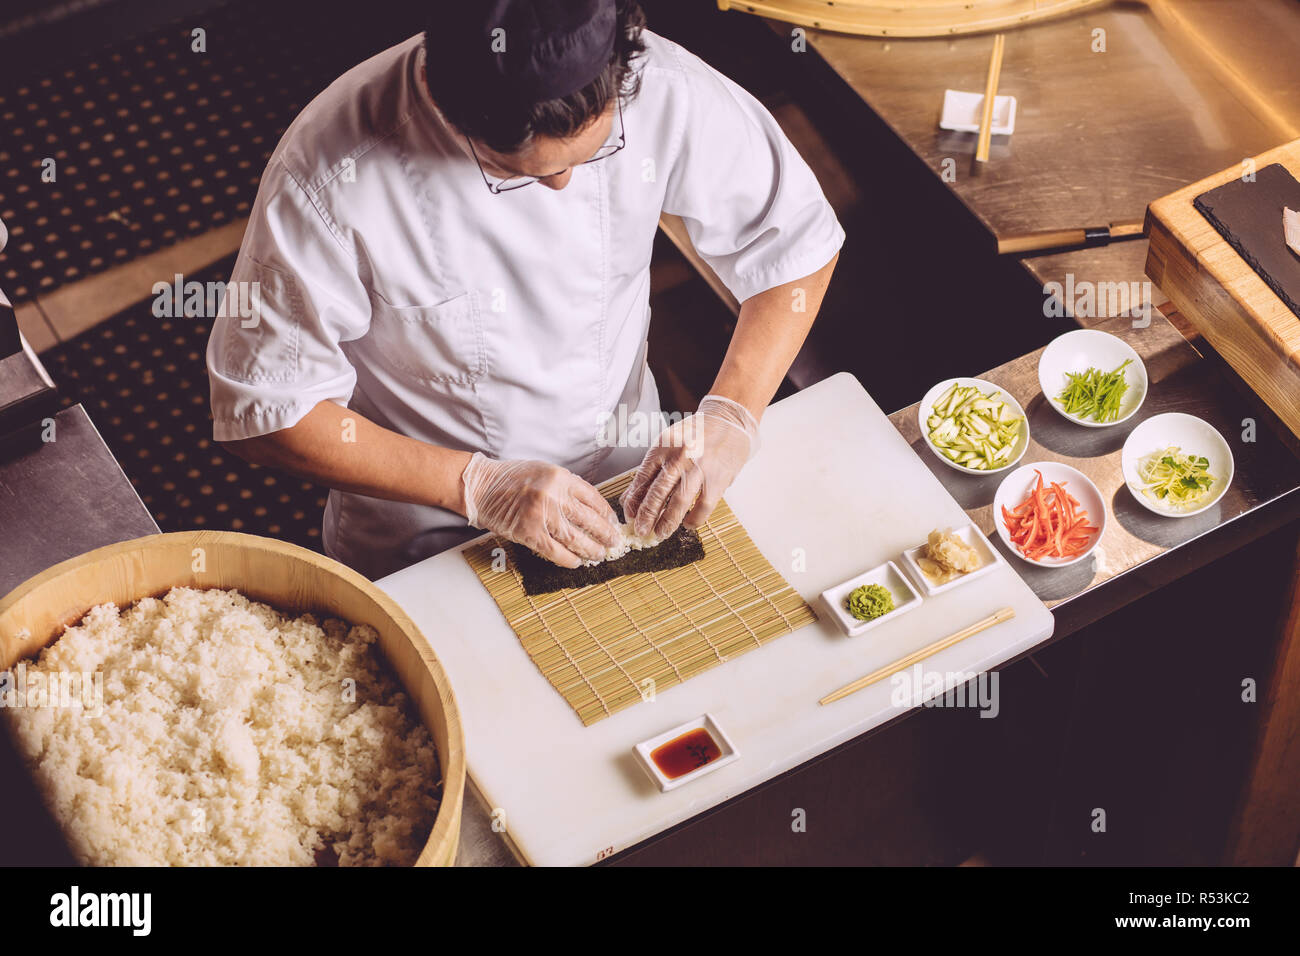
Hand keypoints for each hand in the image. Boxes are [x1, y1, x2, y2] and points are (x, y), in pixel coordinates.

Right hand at [461, 454, 620, 567]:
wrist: (482, 486)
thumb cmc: (512, 478)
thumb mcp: (545, 471)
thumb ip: (567, 487)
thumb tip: (591, 508)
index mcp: (560, 477)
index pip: (593, 498)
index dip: (606, 514)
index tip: (612, 523)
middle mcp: (553, 495)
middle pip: (589, 520)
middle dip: (605, 534)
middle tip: (614, 543)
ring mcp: (541, 516)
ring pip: (575, 539)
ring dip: (591, 550)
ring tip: (599, 555)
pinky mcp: (528, 533)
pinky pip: (555, 552)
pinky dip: (568, 559)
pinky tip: (577, 562)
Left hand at [621, 395, 758, 538]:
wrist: (729, 421)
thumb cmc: (697, 434)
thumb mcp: (668, 444)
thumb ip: (650, 469)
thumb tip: (630, 497)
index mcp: (663, 447)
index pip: (643, 478)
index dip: (634, 501)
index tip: (630, 516)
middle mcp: (679, 457)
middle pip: (657, 492)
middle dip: (647, 516)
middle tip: (642, 531)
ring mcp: (699, 468)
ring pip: (678, 502)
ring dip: (668, 522)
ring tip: (661, 533)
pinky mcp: (717, 479)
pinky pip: (703, 506)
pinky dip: (694, 519)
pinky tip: (687, 524)